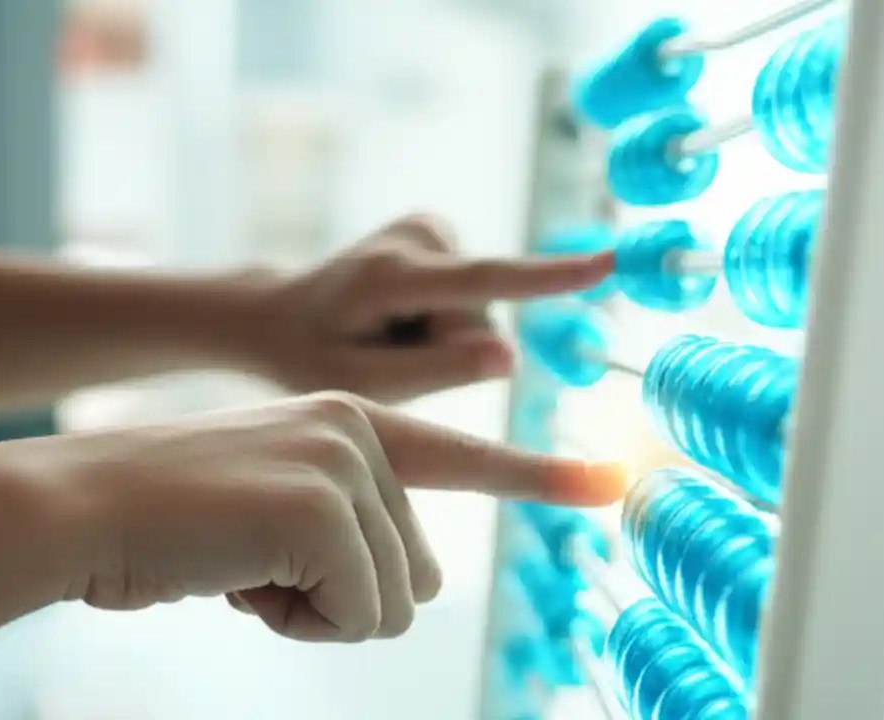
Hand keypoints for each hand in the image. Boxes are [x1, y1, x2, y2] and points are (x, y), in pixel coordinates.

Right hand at [51, 392, 625, 641]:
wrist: (76, 505)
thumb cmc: (167, 522)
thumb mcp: (273, 511)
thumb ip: (349, 529)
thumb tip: (411, 594)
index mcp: (352, 422)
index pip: (462, 455)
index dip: (541, 473)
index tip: (612, 481)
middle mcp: (360, 428)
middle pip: (414, 573)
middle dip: (339, 597)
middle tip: (255, 566)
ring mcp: (345, 461)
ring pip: (390, 602)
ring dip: (313, 612)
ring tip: (241, 566)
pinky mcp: (324, 506)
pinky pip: (356, 614)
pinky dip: (297, 624)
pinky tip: (236, 579)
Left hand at [232, 214, 613, 401]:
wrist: (277, 312)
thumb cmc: (311, 356)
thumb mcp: (360, 384)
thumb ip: (437, 373)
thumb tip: (510, 357)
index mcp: (392, 274)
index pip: (483, 281)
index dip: (548, 278)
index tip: (607, 263)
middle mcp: (419, 234)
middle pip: (481, 321)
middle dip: (447, 353)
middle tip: (384, 352)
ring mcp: (431, 225)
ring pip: (480, 314)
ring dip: (441, 340)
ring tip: (385, 335)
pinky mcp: (442, 231)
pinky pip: (473, 299)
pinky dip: (441, 322)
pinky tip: (398, 319)